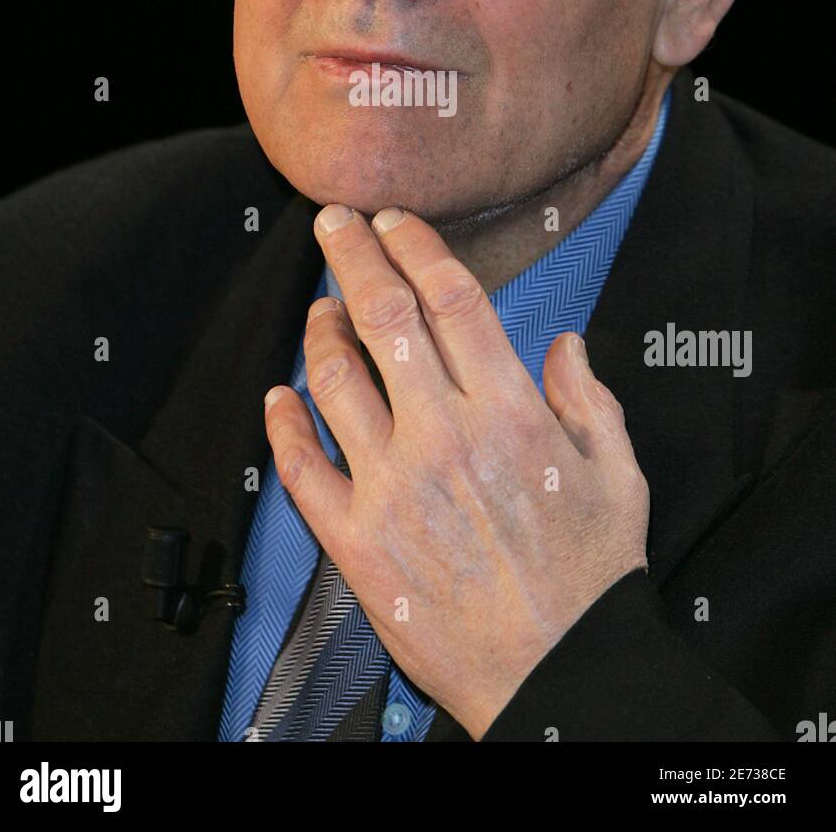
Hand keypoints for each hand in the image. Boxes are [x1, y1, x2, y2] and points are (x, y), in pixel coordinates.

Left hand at [264, 203, 649, 739]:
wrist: (560, 675)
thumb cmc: (590, 578)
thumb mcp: (619, 475)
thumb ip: (589, 399)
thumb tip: (562, 344)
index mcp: (509, 412)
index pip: (450, 296)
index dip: (416, 244)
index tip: (396, 221)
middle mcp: (443, 436)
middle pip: (382, 315)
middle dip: (351, 254)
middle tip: (335, 224)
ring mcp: (391, 487)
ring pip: (333, 379)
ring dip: (318, 330)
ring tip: (319, 307)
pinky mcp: (356, 540)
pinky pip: (301, 468)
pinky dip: (281, 424)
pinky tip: (278, 398)